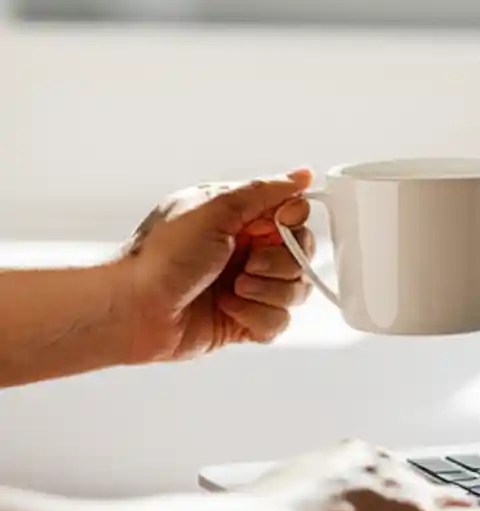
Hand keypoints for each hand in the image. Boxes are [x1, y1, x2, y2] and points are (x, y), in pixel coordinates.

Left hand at [114, 169, 316, 362]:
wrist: (132, 309)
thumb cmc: (160, 255)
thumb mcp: (213, 209)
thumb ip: (262, 191)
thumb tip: (302, 175)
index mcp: (239, 218)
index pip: (295, 216)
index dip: (292, 225)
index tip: (275, 227)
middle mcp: (247, 251)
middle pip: (302, 255)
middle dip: (281, 263)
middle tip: (249, 264)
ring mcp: (249, 287)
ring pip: (296, 291)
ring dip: (267, 292)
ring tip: (233, 290)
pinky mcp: (245, 320)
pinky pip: (279, 322)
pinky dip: (256, 318)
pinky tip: (227, 310)